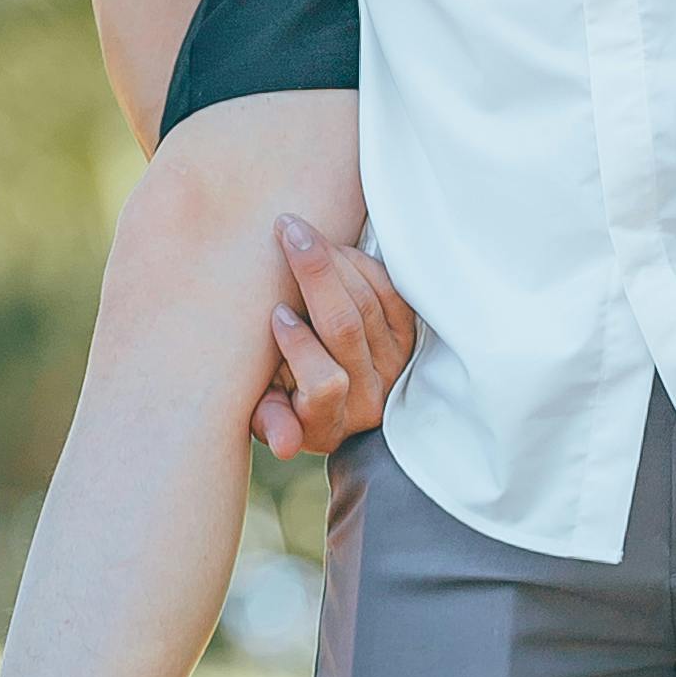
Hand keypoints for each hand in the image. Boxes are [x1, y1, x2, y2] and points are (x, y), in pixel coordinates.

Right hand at [254, 214, 417, 458]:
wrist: (333, 398)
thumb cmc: (283, 401)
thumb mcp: (267, 417)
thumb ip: (270, 422)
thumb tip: (286, 444)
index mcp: (330, 423)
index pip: (326, 383)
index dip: (301, 347)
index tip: (276, 313)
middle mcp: (369, 397)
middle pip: (346, 328)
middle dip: (315, 274)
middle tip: (287, 232)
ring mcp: (393, 365)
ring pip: (366, 302)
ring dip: (334, 260)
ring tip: (302, 232)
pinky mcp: (407, 336)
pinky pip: (388, 291)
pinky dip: (360, 264)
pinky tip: (333, 248)